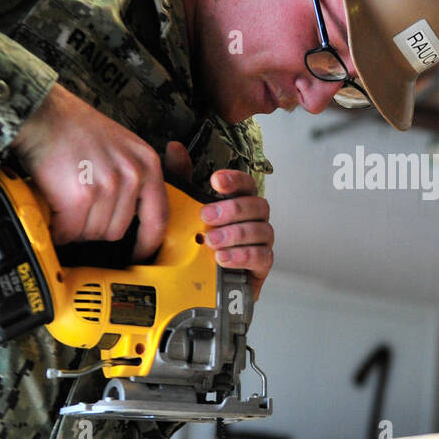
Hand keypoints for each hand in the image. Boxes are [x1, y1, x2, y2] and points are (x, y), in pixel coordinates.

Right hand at [11, 84, 168, 260]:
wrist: (43, 115)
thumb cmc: (75, 129)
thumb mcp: (121, 145)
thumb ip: (133, 175)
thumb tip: (132, 214)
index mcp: (147, 163)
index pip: (158, 216)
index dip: (148, 242)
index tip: (138, 253)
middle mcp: (133, 174)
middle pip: (117, 231)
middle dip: (94, 228)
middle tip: (77, 210)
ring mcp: (108, 185)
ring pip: (92, 233)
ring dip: (74, 228)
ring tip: (64, 204)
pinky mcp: (81, 195)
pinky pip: (69, 231)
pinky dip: (56, 228)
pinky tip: (52, 211)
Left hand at [163, 141, 274, 298]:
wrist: (192, 289)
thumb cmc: (192, 246)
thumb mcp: (180, 210)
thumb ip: (180, 179)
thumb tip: (175, 148)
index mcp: (237, 204)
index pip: (245, 184)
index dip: (234, 180)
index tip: (215, 181)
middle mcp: (252, 222)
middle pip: (258, 205)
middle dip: (232, 209)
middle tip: (206, 216)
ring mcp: (259, 244)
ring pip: (262, 231)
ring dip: (236, 234)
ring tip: (211, 242)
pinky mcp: (261, 268)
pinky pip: (262, 257)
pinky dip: (243, 256)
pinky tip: (223, 258)